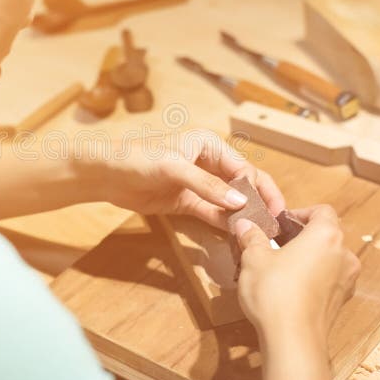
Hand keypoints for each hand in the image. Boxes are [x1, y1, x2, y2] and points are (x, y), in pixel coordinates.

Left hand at [84, 130, 284, 229]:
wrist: (105, 174)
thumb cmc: (137, 159)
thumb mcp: (175, 168)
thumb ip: (207, 186)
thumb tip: (240, 202)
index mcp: (209, 144)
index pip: (244, 168)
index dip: (262, 189)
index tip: (275, 211)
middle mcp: (208, 162)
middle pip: (241, 184)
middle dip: (257, 202)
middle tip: (274, 226)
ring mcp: (198, 184)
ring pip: (228, 201)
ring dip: (242, 216)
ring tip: (259, 235)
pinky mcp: (186, 201)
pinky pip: (211, 213)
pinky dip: (223, 223)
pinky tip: (235, 235)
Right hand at [234, 204, 360, 339]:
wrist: (292, 340)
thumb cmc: (275, 292)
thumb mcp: (254, 258)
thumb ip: (252, 237)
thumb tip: (245, 225)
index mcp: (326, 236)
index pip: (321, 211)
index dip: (299, 213)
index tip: (279, 223)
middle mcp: (344, 255)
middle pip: (326, 234)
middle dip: (300, 236)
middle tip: (275, 243)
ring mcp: (346, 280)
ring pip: (328, 258)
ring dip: (307, 257)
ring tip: (279, 265)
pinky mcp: (341, 302)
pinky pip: (328, 279)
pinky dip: (312, 277)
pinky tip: (289, 287)